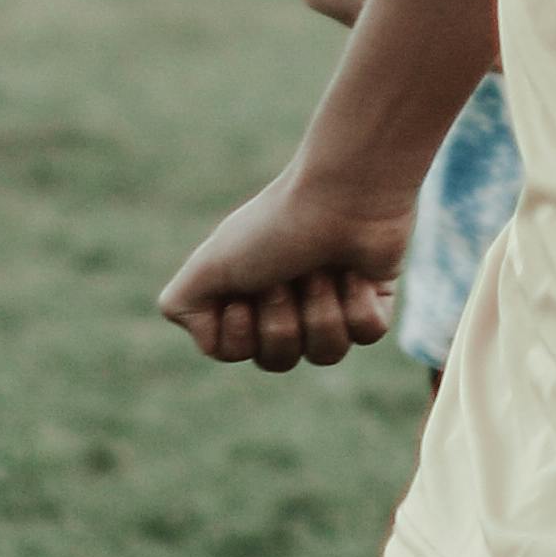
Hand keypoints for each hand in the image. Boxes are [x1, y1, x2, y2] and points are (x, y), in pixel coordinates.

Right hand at [156, 162, 407, 372]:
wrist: (341, 196)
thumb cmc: (274, 228)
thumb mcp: (209, 264)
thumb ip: (182, 303)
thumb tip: (205, 336)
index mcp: (244, 297)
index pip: (233, 353)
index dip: (241, 331)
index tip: (247, 288)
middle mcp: (285, 306)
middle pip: (278, 360)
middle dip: (282, 320)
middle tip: (287, 275)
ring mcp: (330, 307)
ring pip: (326, 355)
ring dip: (321, 311)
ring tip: (324, 270)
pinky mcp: (372, 303)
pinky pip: (366, 334)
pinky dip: (358, 302)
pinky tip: (357, 272)